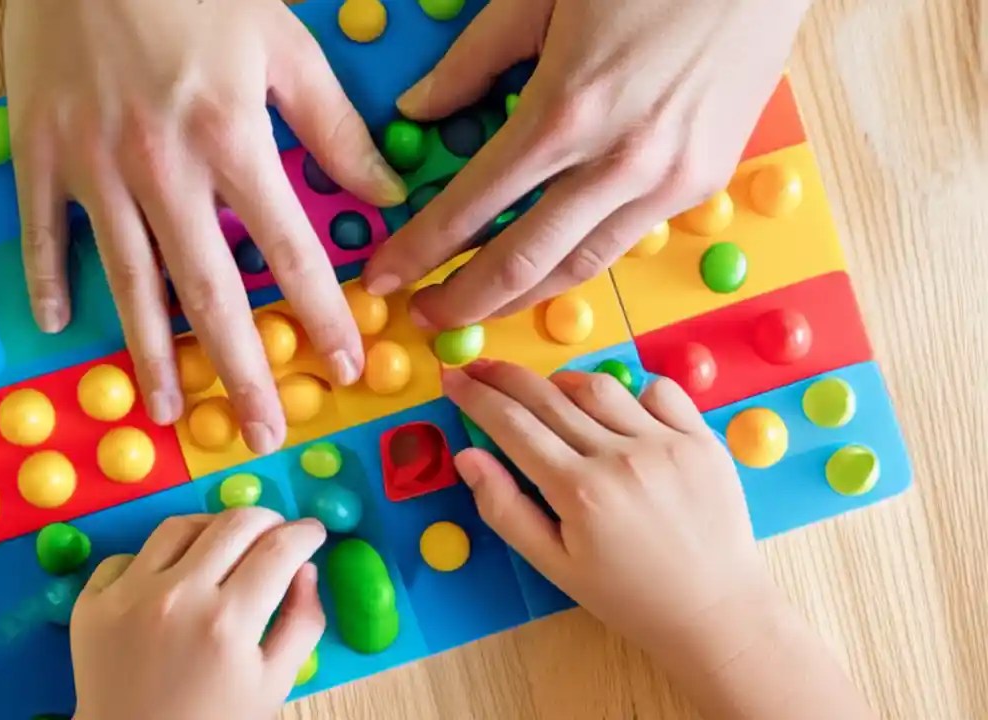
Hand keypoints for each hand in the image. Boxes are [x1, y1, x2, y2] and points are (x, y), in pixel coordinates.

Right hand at [4, 0, 406, 452]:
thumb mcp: (281, 43)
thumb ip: (333, 127)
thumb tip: (385, 193)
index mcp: (232, 140)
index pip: (290, 252)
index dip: (324, 316)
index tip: (347, 369)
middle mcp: (164, 170)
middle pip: (211, 293)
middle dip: (244, 371)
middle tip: (265, 433)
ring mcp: (94, 166)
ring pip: (129, 282)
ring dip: (153, 355)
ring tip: (171, 413)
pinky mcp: (39, 153)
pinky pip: (42, 232)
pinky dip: (48, 280)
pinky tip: (57, 327)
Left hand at [70, 509, 326, 719]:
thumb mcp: (273, 685)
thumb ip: (301, 623)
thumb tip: (306, 568)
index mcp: (228, 622)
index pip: (279, 548)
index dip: (305, 533)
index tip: (312, 533)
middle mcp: (177, 597)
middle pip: (234, 523)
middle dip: (268, 519)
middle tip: (277, 533)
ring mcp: (127, 595)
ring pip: (180, 525)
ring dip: (214, 528)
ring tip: (227, 545)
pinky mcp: (91, 602)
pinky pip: (129, 556)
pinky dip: (157, 559)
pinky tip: (172, 578)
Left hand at [364, 0, 809, 327]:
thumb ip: (473, 63)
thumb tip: (420, 109)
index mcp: (566, 112)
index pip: (471, 207)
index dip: (420, 250)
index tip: (383, 278)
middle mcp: (619, 161)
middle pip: (525, 261)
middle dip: (466, 299)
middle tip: (424, 317)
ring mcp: (670, 179)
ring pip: (582, 266)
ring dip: (524, 296)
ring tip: (481, 304)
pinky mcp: (706, 181)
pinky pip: (628, 239)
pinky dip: (581, 259)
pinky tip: (550, 263)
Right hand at [443, 361, 775, 664]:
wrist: (715, 612)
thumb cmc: (627, 596)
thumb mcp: (554, 565)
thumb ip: (505, 509)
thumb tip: (467, 456)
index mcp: (579, 491)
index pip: (512, 425)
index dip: (476, 396)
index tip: (453, 378)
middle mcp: (621, 457)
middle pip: (548, 396)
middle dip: (504, 376)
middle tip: (480, 366)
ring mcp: (666, 443)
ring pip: (599, 386)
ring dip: (563, 382)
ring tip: (546, 392)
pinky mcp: (701, 439)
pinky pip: (659, 391)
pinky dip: (629, 392)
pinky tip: (616, 409)